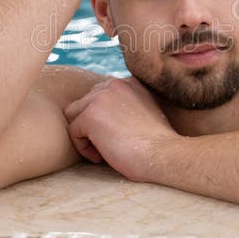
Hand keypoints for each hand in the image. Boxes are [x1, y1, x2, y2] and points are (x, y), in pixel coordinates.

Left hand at [63, 77, 180, 181]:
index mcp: (128, 82)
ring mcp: (100, 98)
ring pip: (74, 116)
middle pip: (84, 103)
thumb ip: (124, 106)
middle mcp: (113, 84)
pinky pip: (73, 132)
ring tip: (105, 150)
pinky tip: (103, 156)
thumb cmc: (158, 143)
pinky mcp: (90, 115)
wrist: (164, 154)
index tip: (118, 135)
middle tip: (111, 144)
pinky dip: (84, 148)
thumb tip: (103, 117)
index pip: (100, 95)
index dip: (104, 118)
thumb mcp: (143, 113)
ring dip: (85, 134)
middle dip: (92, 125)